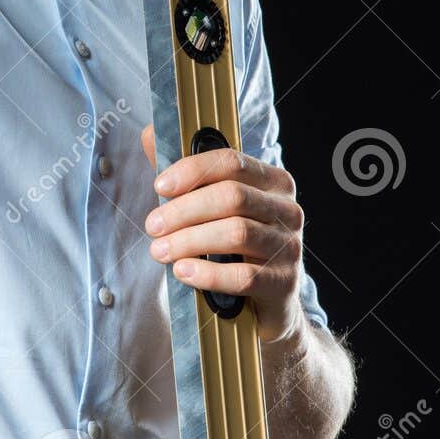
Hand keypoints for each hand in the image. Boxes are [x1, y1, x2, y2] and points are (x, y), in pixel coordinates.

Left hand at [139, 122, 306, 344]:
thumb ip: (184, 174)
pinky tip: (183, 272)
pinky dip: (208, 273)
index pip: (231, 161)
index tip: (159, 187)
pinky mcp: (284, 282)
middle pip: (232, 196)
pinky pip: (244, 275)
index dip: (191, 171)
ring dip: (189, 241)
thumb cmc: (234, 248)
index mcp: (272, 181)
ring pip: (236, 233)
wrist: (268, 304)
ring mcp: (289, 246)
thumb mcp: (212, 208)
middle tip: (152, 226)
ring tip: (160, 251)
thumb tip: (149, 134)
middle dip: (184, 210)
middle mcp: (287, 209)